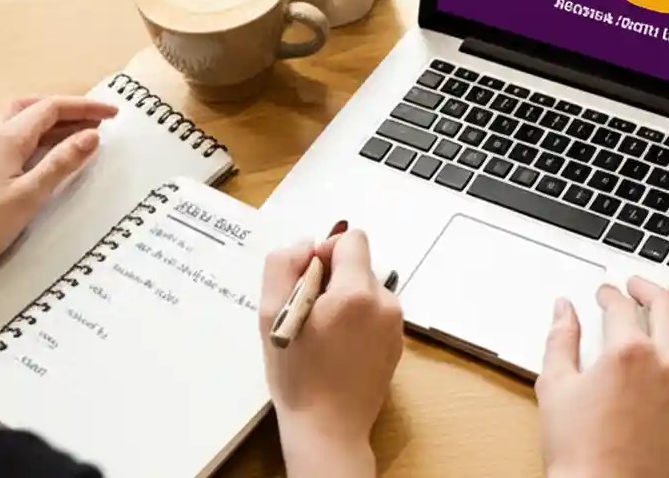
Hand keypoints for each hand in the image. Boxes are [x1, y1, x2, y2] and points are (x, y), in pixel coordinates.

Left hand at [0, 96, 116, 268]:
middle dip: (66, 108)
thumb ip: (61, 163)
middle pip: (32, 106)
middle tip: (94, 119)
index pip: (51, 108)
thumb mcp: (29, 194)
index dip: (84, 108)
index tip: (112, 115)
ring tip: (75, 132)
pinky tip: (44, 153)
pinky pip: (13, 137)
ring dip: (49, 120)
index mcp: (8, 138)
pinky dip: (36, 135)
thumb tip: (91, 136)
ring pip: (19, 120)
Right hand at [259, 229, 402, 477]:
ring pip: (367, 289)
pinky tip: (339, 349)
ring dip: (345, 300)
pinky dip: (358, 320)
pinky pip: (376, 313)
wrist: (327, 428)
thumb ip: (283, 265)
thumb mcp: (270, 315)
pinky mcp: (397, 343)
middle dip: (333, 280)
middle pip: (359, 265)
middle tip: (310, 315)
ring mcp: (395, 324)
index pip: (352, 239)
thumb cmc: (296, 375)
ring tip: (324, 335)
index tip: (307, 281)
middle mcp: (385, 302)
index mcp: (356, 292)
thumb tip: (306, 244)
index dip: (325, 251)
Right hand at [536, 277, 668, 477]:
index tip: (606, 295)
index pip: (621, 306)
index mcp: (627, 352)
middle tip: (637, 286)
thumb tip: (564, 309)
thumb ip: (561, 339)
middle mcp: (665, 362)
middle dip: (648, 288)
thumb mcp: (555, 385)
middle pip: (665, 306)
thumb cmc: (578, 448)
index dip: (610, 294)